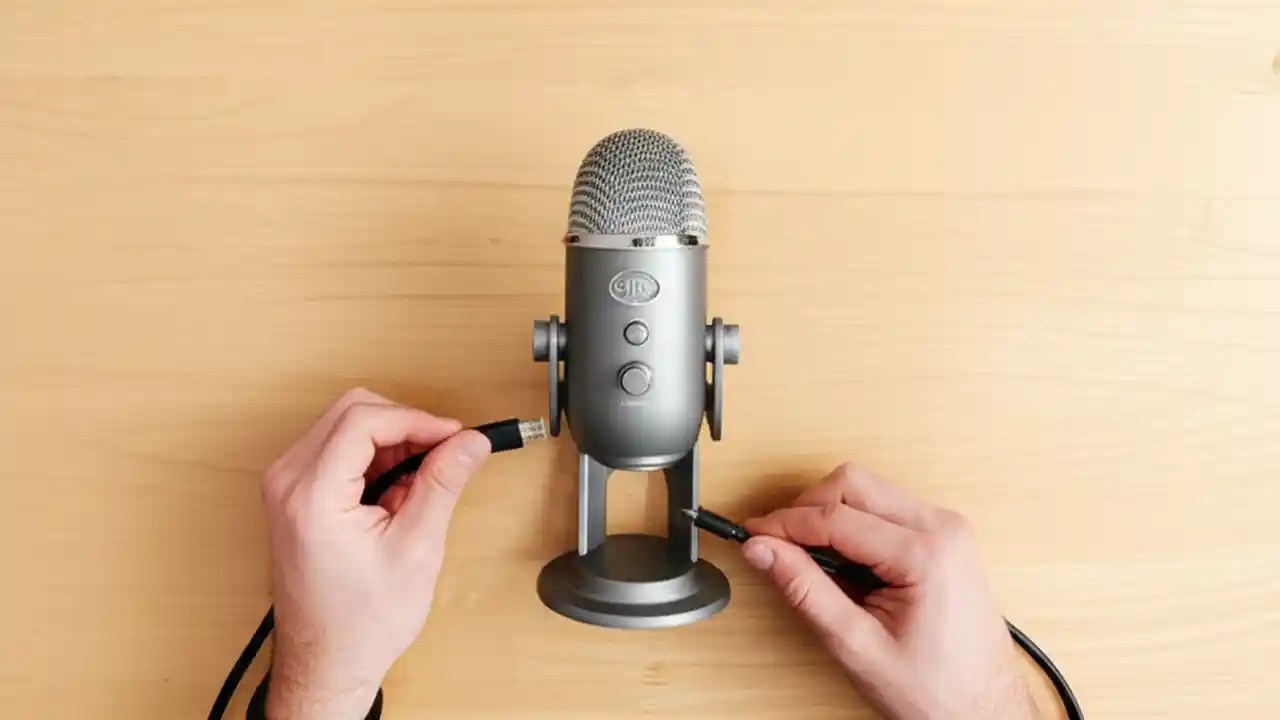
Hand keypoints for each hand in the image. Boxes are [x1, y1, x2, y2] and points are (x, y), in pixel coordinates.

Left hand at [259, 388, 490, 719]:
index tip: (453, 435)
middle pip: (351, 411)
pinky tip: (398, 489)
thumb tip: (469, 443)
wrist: (326, 660)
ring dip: (390, 440)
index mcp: (311, 496)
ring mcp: (285, 487)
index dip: (417, 419)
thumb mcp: (416, 550)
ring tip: (422, 479)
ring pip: (344, 425)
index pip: (363, 420)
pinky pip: (336, 448)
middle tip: (444, 449)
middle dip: (405, 424)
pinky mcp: (293, 494)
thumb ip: (442, 485)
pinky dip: (373, 456)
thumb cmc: (361, 621)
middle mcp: (288, 483)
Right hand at [742, 465, 1036, 719]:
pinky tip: (843, 562)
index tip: (752, 536)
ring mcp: (947, 529)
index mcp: (925, 553)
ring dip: (830, 515)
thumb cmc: (937, 690)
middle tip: (777, 545)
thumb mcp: (857, 645)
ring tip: (810, 560)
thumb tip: (763, 550)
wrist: (985, 711)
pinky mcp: (945, 537)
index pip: (835, 516)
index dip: (784, 524)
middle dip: (806, 510)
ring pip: (868, 490)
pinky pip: (887, 508)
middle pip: (852, 484)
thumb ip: (805, 590)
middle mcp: (942, 528)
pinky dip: (854, 524)